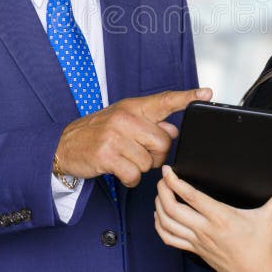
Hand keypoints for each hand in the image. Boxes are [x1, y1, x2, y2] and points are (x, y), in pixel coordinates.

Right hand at [54, 88, 211, 186]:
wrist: (65, 146)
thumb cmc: (99, 133)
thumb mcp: (124, 121)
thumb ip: (150, 123)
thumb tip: (173, 129)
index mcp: (134, 107)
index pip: (165, 100)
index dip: (187, 97)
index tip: (206, 93)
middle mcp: (125, 118)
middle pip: (164, 142)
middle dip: (156, 154)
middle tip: (139, 152)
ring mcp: (115, 136)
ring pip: (149, 162)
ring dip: (140, 167)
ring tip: (124, 159)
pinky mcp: (107, 156)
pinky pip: (134, 175)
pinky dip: (129, 179)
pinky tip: (118, 170)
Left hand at [154, 165, 271, 271]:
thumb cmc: (260, 246)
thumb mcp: (270, 218)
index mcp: (221, 217)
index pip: (191, 196)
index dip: (175, 181)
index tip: (169, 170)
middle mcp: (205, 229)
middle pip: (172, 208)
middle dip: (162, 190)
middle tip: (162, 178)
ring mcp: (197, 241)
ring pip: (167, 223)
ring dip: (159, 206)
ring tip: (160, 193)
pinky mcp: (194, 250)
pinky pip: (169, 238)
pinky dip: (160, 226)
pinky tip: (160, 216)